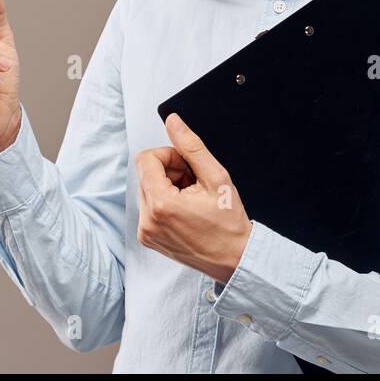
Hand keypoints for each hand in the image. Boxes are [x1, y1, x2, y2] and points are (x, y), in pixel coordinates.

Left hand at [135, 113, 252, 284]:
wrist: (234, 258)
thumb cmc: (229, 223)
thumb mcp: (215, 177)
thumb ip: (191, 146)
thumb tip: (173, 122)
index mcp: (161, 204)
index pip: (146, 159)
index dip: (168, 156)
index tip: (187, 166)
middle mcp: (147, 220)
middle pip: (145, 174)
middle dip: (169, 172)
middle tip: (194, 183)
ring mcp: (146, 232)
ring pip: (147, 189)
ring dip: (167, 187)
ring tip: (192, 198)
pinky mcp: (148, 239)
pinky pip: (149, 207)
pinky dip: (165, 203)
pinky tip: (186, 210)